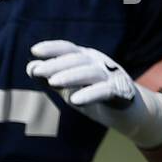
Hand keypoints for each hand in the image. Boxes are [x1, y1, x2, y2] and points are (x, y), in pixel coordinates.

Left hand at [27, 40, 161, 148]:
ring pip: (90, 73)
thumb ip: (52, 78)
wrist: (131, 114)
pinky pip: (105, 91)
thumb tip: (30, 67)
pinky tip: (74, 100)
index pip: (69, 49)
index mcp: (88, 59)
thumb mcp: (71, 88)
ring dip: (71, 76)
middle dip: (56, 64)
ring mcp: (112, 76)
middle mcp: (100, 63)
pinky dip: (90, 94)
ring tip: (52, 83)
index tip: (34, 51)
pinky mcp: (122, 93)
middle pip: (77, 60)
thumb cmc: (97, 97)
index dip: (53, 48)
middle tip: (37, 71)